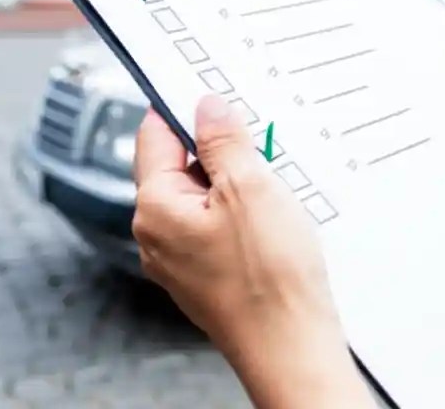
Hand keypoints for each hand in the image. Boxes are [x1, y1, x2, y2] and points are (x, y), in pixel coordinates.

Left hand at [133, 95, 371, 407]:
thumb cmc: (268, 279)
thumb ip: (223, 141)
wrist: (290, 345)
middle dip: (222, 152)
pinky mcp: (208, 276)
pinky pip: (220, 228)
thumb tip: (207, 108)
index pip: (155, 135)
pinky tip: (276, 225)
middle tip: (261, 152)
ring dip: (239, 185)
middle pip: (181, 167)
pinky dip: (246, 216)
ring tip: (274, 195)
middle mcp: (157, 235)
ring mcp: (182, 259)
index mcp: (154, 208)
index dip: (188, 112)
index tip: (218, 99)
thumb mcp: (251, 187)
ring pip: (206, 198)